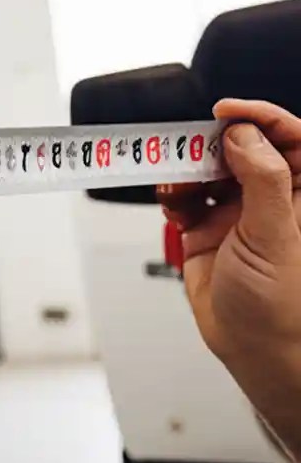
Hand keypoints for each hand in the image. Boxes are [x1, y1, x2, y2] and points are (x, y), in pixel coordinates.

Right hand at [158, 98, 300, 459]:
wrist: (254, 351)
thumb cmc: (284, 307)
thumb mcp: (275, 237)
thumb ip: (263, 181)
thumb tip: (245, 135)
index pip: (289, 137)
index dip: (260, 117)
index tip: (226, 112)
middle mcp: (272, 198)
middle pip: (239, 147)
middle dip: (209, 144)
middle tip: (187, 147)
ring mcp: (238, 213)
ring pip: (207, 170)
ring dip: (185, 171)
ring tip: (176, 183)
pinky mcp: (208, 229)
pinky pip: (185, 197)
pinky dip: (173, 196)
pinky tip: (174, 206)